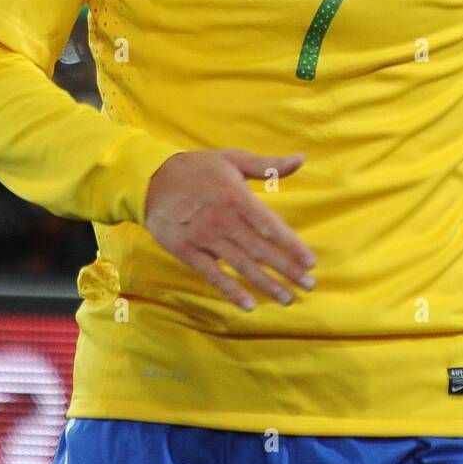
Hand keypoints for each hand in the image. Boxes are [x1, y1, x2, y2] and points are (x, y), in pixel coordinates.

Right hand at [144, 148, 315, 310]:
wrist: (151, 179)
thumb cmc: (198, 167)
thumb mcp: (233, 159)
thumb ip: (268, 164)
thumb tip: (301, 159)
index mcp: (237, 197)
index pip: (271, 227)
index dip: (292, 246)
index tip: (310, 263)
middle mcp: (223, 220)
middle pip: (260, 250)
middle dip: (287, 270)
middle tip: (309, 286)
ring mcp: (204, 237)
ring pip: (241, 266)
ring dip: (266, 284)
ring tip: (287, 299)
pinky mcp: (186, 250)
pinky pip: (212, 274)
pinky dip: (230, 290)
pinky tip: (248, 304)